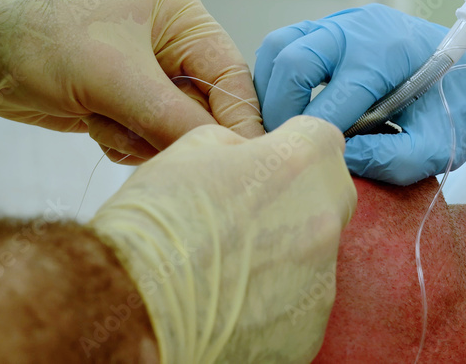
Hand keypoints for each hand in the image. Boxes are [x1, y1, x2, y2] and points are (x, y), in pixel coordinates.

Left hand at [0, 0, 263, 162]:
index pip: (230, 75)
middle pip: (207, 108)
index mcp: (181, 14)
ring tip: (101, 118)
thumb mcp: (112, 78)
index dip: (238, 120)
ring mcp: (150, 75)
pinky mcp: (127, 102)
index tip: (241, 161)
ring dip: (141, 137)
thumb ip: (173, 117)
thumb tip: (227, 152)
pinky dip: (124, 142)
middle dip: (174, 129)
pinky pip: (149, 139)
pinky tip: (92, 124)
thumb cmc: (38, 42)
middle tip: (138, 131)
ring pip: (178, 130)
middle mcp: (173, 42)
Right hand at [91, 116, 356, 362]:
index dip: (294, 147)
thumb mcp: (189, 151)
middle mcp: (323, 219)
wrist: (135, 309)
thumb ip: (239, 145)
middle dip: (299, 197)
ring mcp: (322, 278)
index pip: (323, 138)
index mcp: (299, 165)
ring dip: (286, 251)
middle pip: (329, 195)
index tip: (270, 162)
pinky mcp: (310, 327)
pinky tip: (235, 299)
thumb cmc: (155, 226)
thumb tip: (251, 156)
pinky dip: (277, 298)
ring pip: (316, 251)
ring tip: (231, 265)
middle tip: (248, 215)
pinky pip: (303, 300)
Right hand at [255, 4, 465, 183]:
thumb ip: (390, 160)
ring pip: (280, 46)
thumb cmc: (461, 109)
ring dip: (272, 89)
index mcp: (388, 54)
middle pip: (291, 61)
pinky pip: (289, 43)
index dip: (313, 140)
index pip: (330, 100)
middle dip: (281, 111)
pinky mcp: (335, 25)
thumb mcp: (437, 146)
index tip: (309, 166)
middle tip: (287, 147)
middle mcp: (360, 28)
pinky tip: (291, 109)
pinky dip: (280, 76)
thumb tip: (336, 160)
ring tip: (283, 128)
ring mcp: (344, 21)